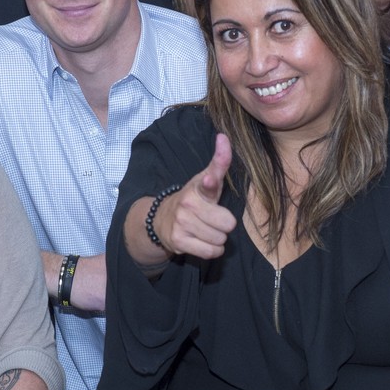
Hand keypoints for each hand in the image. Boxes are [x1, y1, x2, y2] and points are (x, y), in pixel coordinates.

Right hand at [151, 134, 236, 259]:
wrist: (161, 220)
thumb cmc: (193, 199)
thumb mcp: (205, 180)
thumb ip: (219, 162)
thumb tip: (224, 136)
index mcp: (198, 187)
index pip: (209, 183)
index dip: (210, 182)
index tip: (208, 179)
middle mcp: (188, 204)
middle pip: (228, 224)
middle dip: (224, 225)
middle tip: (212, 220)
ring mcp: (182, 223)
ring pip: (220, 240)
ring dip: (217, 238)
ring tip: (205, 230)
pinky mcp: (178, 242)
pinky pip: (211, 252)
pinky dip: (212, 250)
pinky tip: (202, 241)